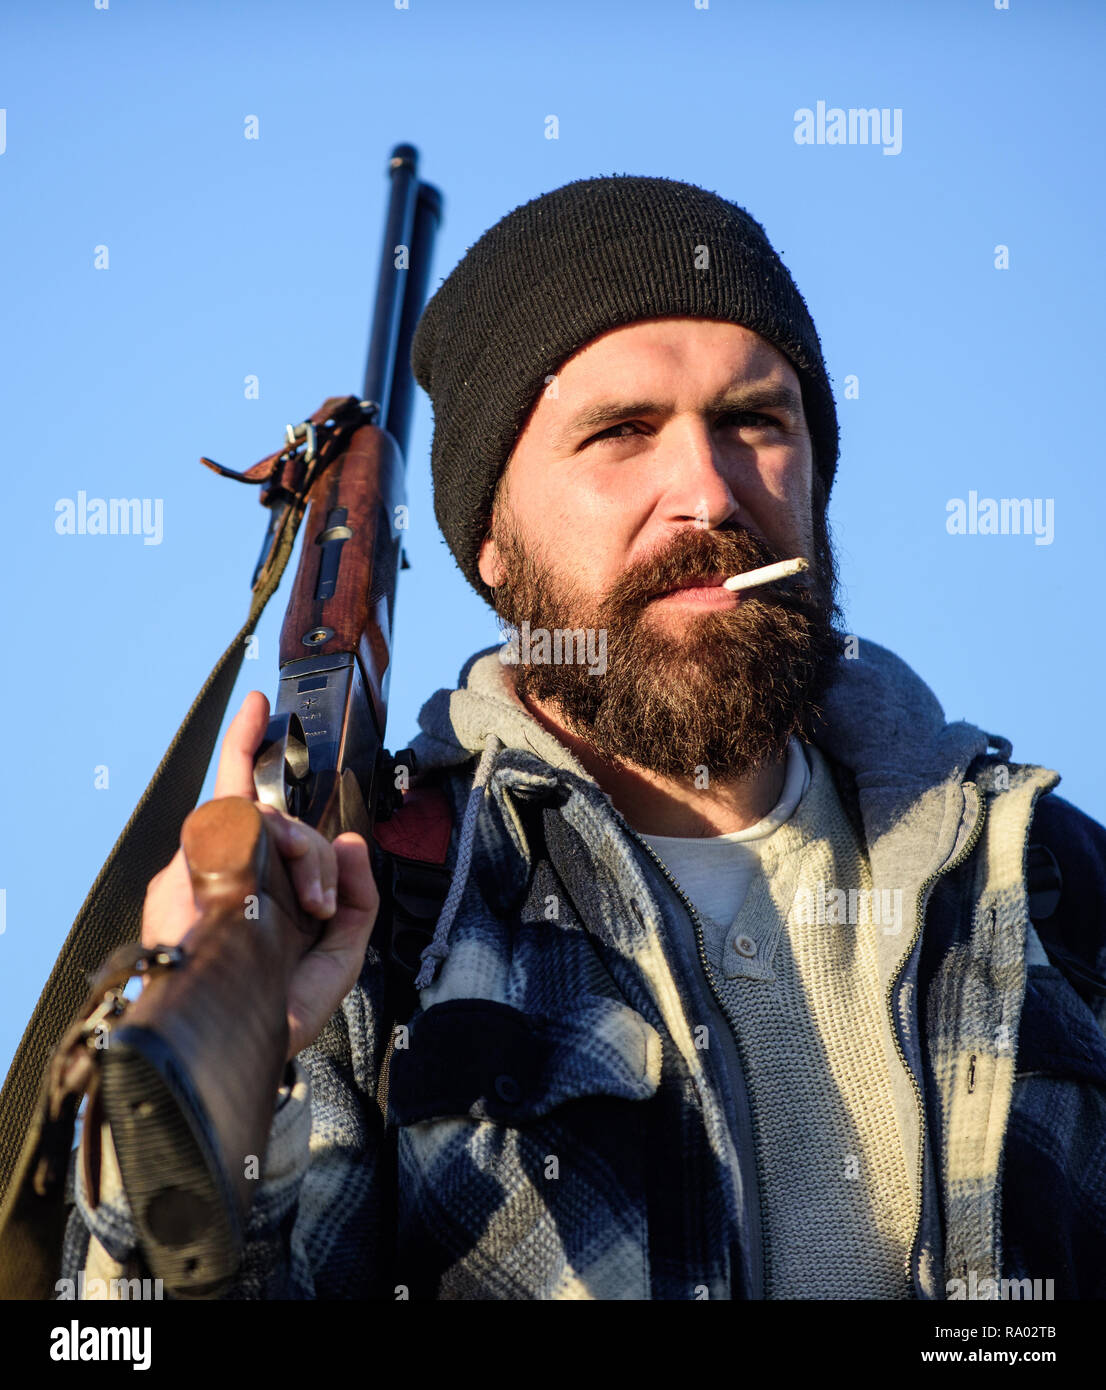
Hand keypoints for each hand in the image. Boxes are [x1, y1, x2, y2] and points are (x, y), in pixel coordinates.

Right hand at [140, 690, 379, 1057]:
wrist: (243, 1048)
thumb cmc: (279, 1009)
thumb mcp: (341, 951)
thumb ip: (356, 894)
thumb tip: (351, 839)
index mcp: (257, 880)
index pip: (251, 802)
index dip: (248, 747)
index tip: (262, 706)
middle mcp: (225, 867)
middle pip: (263, 809)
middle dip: (307, 847)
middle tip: (319, 900)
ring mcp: (200, 869)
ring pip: (257, 818)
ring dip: (299, 855)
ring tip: (308, 906)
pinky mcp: (181, 876)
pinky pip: (228, 832)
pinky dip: (269, 852)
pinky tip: (279, 890)